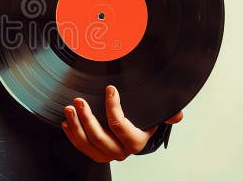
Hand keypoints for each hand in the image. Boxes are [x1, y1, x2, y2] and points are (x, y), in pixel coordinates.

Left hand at [61, 85, 182, 162]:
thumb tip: (176, 115)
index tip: (109, 89)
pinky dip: (72, 134)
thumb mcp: (157, 117)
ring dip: (75, 125)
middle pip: (99, 137)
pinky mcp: (96, 153)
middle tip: (78, 101)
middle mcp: (120, 151)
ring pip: (87, 143)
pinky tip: (67, 122)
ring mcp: (106, 154)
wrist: (138, 137)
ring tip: (69, 109)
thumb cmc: (145, 123)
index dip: (112, 107)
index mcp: (135, 142)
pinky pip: (81, 147)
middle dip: (86, 118)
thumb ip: (168, 114)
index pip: (119, 125)